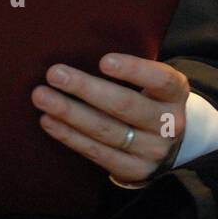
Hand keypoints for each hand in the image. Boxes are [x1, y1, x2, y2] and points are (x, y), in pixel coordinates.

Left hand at [31, 53, 188, 184]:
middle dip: (86, 88)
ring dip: (69, 113)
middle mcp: (168, 124)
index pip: (160, 80)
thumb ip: (131, 68)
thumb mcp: (153, 80)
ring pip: (106, 131)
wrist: (168, 143)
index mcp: (175, 94)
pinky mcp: (134, 171)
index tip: (103, 61)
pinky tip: (48, 121)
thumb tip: (83, 47)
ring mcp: (152, 151)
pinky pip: (97, 153)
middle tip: (54, 73)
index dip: (133, 70)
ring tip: (42, 96)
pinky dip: (70, 136)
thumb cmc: (149, 97)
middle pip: (125, 105)